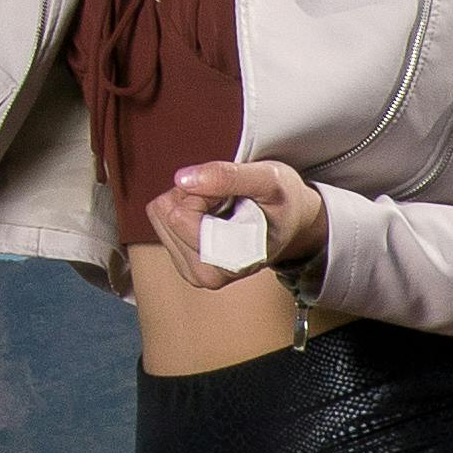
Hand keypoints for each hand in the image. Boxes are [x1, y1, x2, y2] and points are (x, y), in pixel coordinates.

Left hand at [149, 158, 320, 284]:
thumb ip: (228, 176)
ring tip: (223, 210)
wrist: (292, 224)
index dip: (203, 192)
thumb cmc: (284, 202)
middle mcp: (208, 275)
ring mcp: (193, 272)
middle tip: (228, 202)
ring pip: (160, 214)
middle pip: (167, 212)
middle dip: (194, 196)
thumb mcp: (269, 179)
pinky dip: (184, 209)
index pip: (180, 214)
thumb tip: (182, 179)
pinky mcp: (182, 263)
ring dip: (189, 201)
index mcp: (229, 262)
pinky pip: (161, 220)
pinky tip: (213, 217)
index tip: (232, 196)